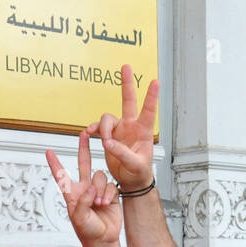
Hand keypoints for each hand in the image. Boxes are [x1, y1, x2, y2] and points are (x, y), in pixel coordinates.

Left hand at [46, 130, 121, 245]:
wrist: (103, 239)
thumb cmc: (87, 231)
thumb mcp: (79, 218)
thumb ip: (84, 201)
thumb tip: (92, 187)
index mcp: (72, 193)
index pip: (61, 176)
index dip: (55, 164)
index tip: (48, 152)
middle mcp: (85, 188)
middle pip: (84, 163)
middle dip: (84, 148)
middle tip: (84, 134)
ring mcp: (97, 190)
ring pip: (99, 176)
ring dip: (100, 189)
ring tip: (99, 204)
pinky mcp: (110, 193)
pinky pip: (111, 186)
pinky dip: (108, 194)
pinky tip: (106, 204)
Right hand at [88, 63, 158, 191]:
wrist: (130, 180)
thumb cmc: (139, 172)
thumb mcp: (135, 165)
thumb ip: (123, 153)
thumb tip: (109, 143)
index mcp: (144, 132)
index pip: (149, 111)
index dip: (151, 96)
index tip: (155, 82)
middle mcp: (132, 127)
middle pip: (129, 101)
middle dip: (127, 84)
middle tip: (126, 67)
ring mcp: (120, 130)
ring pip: (107, 118)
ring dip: (104, 128)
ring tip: (105, 142)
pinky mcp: (109, 135)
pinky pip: (99, 127)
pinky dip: (94, 129)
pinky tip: (90, 133)